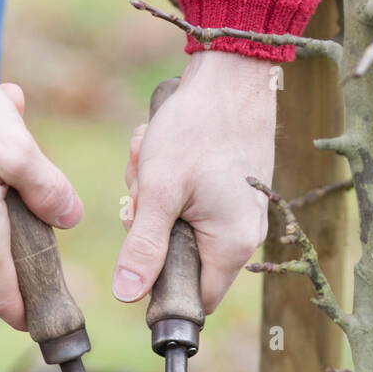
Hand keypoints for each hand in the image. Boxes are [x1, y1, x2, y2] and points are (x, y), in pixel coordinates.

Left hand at [114, 50, 277, 313]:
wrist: (233, 71)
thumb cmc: (198, 128)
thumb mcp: (160, 190)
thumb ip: (143, 247)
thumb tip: (126, 295)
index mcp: (232, 246)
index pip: (194, 299)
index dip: (160, 286)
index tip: (139, 249)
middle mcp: (246, 236)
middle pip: (183, 260)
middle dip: (152, 228)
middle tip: (142, 190)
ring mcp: (242, 211)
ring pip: (182, 227)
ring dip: (156, 199)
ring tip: (153, 159)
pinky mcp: (234, 190)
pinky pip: (193, 203)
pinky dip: (171, 182)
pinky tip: (165, 152)